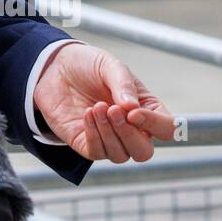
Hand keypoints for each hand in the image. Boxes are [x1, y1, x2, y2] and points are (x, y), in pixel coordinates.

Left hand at [33, 43, 174, 162]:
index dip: (154, 125)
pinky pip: (97, 152)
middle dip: (129, 134)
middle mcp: (131, 128)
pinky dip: (93, 135)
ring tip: (96, 107)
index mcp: (146, 109)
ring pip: (120, 155)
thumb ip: (123, 84)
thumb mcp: (109, 66)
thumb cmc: (89, 65)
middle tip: (112, 110)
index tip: (133, 112)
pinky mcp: (86, 143)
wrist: (55, 66)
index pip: (166, 129)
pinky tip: (87, 114)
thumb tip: (132, 108)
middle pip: (144, 152)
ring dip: (109, 133)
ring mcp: (109, 138)